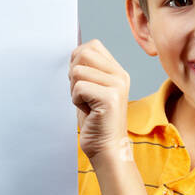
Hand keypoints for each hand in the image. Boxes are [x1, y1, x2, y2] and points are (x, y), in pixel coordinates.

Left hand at [69, 40, 129, 164]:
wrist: (107, 148)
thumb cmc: (96, 120)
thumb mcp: (92, 89)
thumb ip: (88, 69)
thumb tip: (74, 51)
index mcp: (117, 71)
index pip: (92, 45)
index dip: (78, 60)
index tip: (82, 81)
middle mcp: (120, 75)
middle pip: (83, 53)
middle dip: (74, 74)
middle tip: (83, 94)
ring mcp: (117, 86)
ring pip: (77, 71)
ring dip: (74, 90)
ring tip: (87, 104)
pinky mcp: (110, 98)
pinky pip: (78, 87)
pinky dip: (76, 101)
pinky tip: (89, 111)